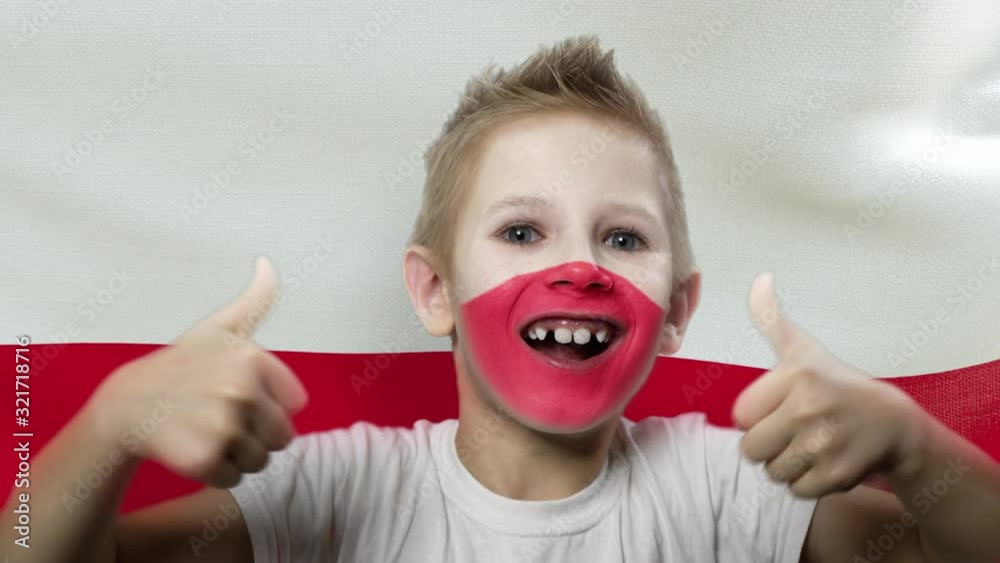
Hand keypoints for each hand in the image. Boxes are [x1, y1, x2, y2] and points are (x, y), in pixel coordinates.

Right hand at [88, 257, 308, 487]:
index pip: (294, 406)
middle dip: (256, 435)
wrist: (128, 406)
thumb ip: (254, 300)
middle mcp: (240, 390)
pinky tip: (193, 450)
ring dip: (237, 456)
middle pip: (281, 438)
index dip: (270, 405)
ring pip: (260, 461)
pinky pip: (235, 479)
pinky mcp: (204, 460)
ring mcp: (222, 426)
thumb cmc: (182, 366)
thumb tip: (268, 263)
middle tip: (220, 419)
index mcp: (253, 359)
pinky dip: (216, 474)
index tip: (236, 394)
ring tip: (206, 432)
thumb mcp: (219, 329)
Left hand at [731, 273, 926, 496]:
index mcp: (795, 376)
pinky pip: (797, 490)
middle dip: (768, 446)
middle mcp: (809, 408)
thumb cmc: (838, 385)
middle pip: (751, 450)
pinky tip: (825, 462)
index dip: (756, 418)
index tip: (780, 409)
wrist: (894, 423)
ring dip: (787, 466)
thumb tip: (760, 278)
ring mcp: (825, 443)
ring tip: (810, 447)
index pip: (740, 417)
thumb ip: (771, 318)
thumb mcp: (804, 349)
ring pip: (772, 472)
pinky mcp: (838, 475)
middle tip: (794, 433)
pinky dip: (808, 483)